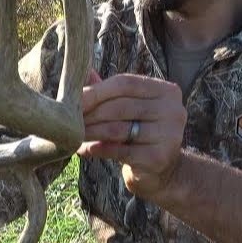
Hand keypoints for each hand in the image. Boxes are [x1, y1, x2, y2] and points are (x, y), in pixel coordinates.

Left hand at [77, 70, 186, 198]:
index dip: (97, 91)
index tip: (73, 99)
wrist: (163, 171)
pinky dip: (99, 149)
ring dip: (91, 131)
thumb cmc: (140, 134)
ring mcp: (169, 134)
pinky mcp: (158, 157)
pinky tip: (85, 150)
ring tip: (74, 135)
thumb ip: (109, 91)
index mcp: (166, 90)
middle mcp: (173, 110)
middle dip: (91, 113)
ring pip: (118, 129)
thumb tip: (83, 71)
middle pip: (120, 106)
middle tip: (69, 120)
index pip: (125, 83)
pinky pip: (120, 151)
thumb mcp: (129, 108)